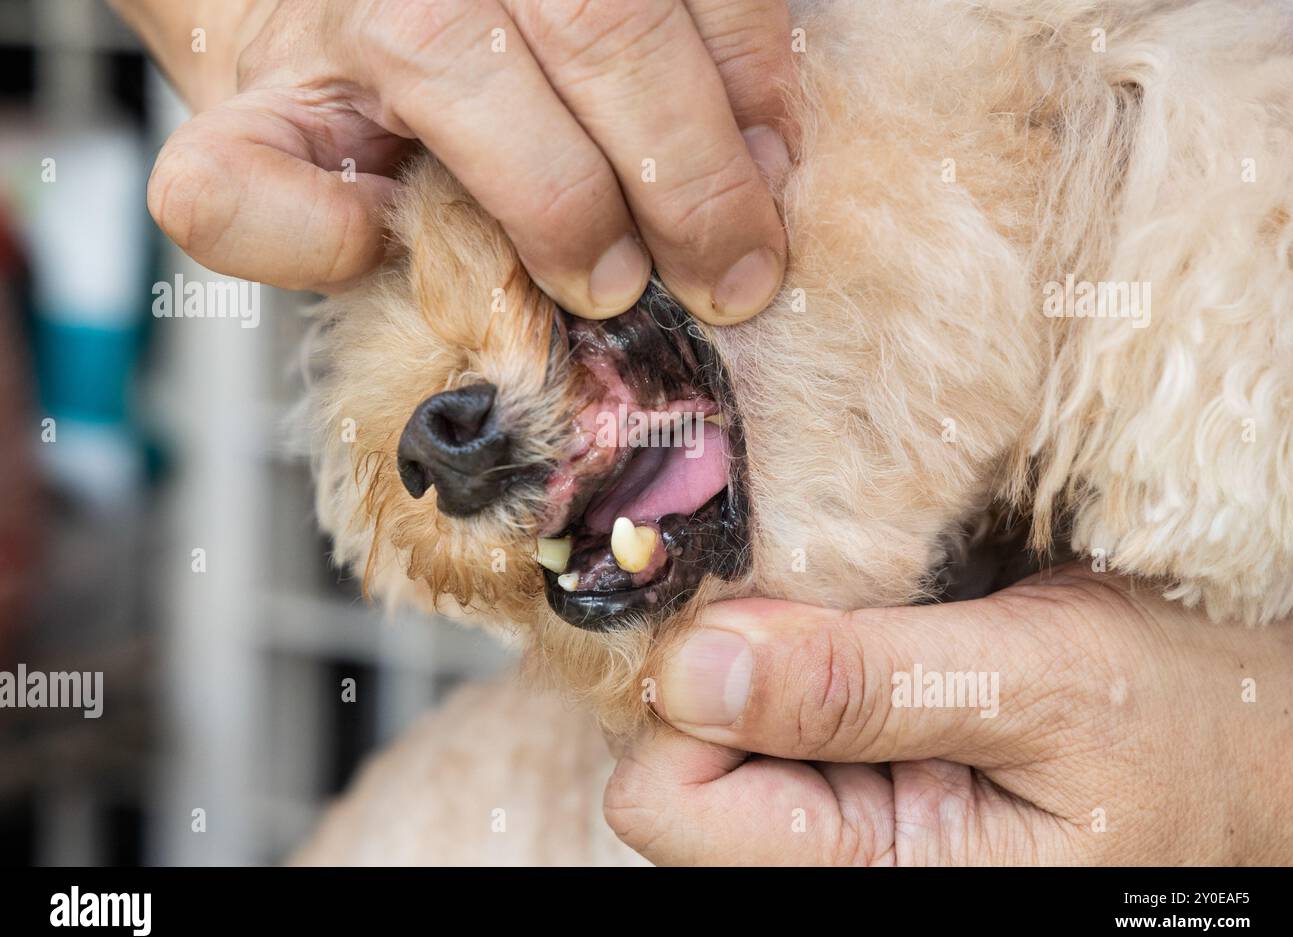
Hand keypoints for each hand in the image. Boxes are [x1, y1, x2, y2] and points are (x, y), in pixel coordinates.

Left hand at [115, 0, 793, 318]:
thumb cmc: (341, 88)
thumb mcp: (264, 146)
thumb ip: (264, 206)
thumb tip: (323, 234)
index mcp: (379, 1)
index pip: (465, 71)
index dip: (554, 194)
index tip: (608, 291)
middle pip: (603, 28)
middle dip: (682, 176)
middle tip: (729, 285)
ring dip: (741, 120)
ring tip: (762, 225)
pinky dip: (767, 68)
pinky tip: (769, 148)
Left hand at [604, 567, 1292, 864]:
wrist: (1268, 748)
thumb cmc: (1189, 723)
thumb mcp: (1037, 683)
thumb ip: (859, 684)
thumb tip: (690, 667)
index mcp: (881, 876)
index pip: (668, 803)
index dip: (684, 698)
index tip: (748, 612)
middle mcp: (848, 866)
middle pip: (681, 772)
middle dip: (723, 672)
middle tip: (810, 596)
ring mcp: (856, 826)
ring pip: (722, 740)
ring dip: (764, 659)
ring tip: (859, 612)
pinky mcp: (871, 783)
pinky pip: (778, 721)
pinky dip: (800, 659)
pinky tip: (864, 628)